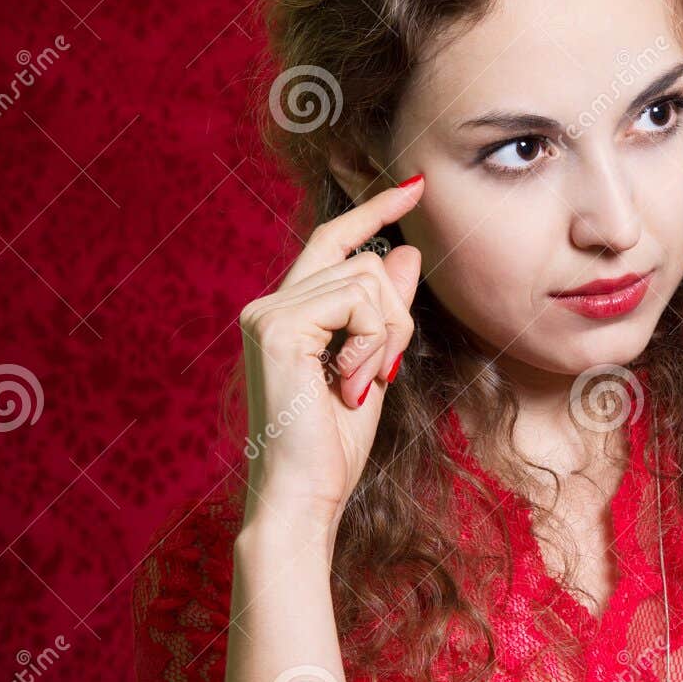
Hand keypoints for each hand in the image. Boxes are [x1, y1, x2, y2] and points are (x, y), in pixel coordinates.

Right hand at [236, 175, 424, 536]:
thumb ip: (385, 310)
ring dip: (387, 334)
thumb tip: (403, 251)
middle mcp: (269, 305)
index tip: (415, 185)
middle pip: (362, 260)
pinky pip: (357, 300)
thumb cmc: (333, 446)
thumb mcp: (374, 365)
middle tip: (387, 372)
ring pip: (366, 277)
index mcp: (289, 313)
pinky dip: (372, 344)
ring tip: (366, 383)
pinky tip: (351, 384)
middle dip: (396, 315)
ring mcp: (267, 312)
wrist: (303, 495)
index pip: (334, 243)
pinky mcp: (276, 325)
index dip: (374, 211)